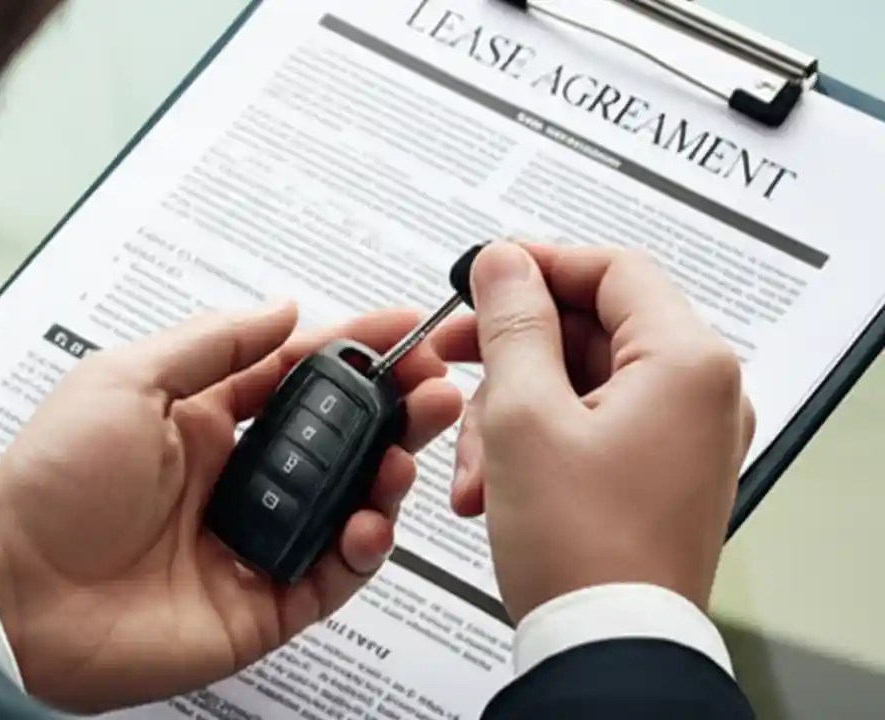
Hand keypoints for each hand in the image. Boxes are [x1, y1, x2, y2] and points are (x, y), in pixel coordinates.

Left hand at [0, 302, 466, 712]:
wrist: (16, 595)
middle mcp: (236, 478)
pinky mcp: (259, 602)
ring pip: (347, 505)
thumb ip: (212, 345)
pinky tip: (365, 526)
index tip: (406, 328)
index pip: (300, 376)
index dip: (356, 350)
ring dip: (388, 477)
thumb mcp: (126, 381)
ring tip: (404, 457)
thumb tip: (282, 309)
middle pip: (339, 439)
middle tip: (436, 391)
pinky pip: (331, 578)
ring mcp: (251, 540)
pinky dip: (361, 552)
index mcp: (205, 420)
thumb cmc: (51, 484)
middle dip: (395, 410)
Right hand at [435, 241, 754, 622]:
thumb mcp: (525, 417)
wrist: (608, 648)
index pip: (611, 270)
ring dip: (512, 411)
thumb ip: (512, 325)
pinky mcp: (660, 471)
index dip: (538, 265)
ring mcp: (683, 437)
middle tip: (452, 361)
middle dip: (510, 356)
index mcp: (686, 364)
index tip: (482, 274)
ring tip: (475, 464)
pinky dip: (536, 442)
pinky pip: (589, 426)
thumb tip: (503, 262)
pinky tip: (494, 482)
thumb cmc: (581, 547)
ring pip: (579, 383)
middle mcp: (700, 395)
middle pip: (590, 330)